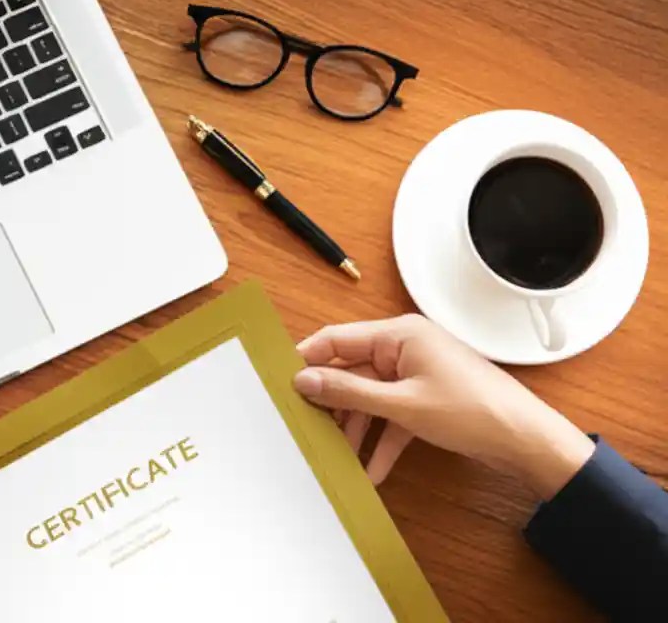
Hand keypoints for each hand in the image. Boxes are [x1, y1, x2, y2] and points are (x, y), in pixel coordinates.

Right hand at [293, 314, 594, 498]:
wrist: (526, 440)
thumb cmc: (471, 411)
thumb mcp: (401, 404)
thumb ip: (349, 392)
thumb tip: (305, 381)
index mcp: (399, 334)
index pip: (337, 339)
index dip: (307, 359)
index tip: (279, 381)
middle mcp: (405, 348)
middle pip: (352, 371)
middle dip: (331, 402)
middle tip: (302, 425)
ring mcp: (416, 374)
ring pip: (370, 397)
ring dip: (356, 428)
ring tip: (337, 457)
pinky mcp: (426, 399)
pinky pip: (392, 416)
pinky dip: (382, 440)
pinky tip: (371, 471)